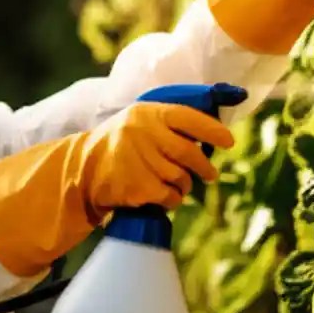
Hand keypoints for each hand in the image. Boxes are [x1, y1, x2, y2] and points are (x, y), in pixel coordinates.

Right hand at [78, 102, 233, 213]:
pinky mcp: (136, 187)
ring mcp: (137, 160)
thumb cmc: (122, 143)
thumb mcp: (140, 121)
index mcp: (147, 113)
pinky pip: (170, 196)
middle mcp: (142, 133)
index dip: (212, 130)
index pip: (188, 118)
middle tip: (211, 174)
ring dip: (186, 185)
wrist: (84, 169)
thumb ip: (170, 125)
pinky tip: (164, 196)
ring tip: (179, 185)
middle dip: (204, 167)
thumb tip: (211, 138)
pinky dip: (173, 199)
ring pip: (181, 177)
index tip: (229, 142)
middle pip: (188, 152)